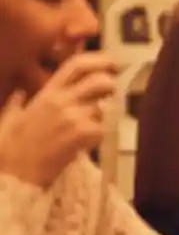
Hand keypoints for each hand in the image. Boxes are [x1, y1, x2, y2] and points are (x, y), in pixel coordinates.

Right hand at [0, 54, 116, 187]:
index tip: (111, 64)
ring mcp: (72, 116)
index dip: (99, 60)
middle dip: (111, 87)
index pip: (77, 64)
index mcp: (46, 93)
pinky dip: (96, 138)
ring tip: (80, 134)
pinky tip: (80, 146)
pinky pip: (102, 130)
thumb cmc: (12, 149)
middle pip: (101, 81)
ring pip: (103, 109)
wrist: (16, 174)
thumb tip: (17, 93)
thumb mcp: (11, 117)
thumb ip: (18, 102)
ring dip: (98, 120)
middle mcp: (61, 100)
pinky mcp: (81, 133)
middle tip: (109, 96)